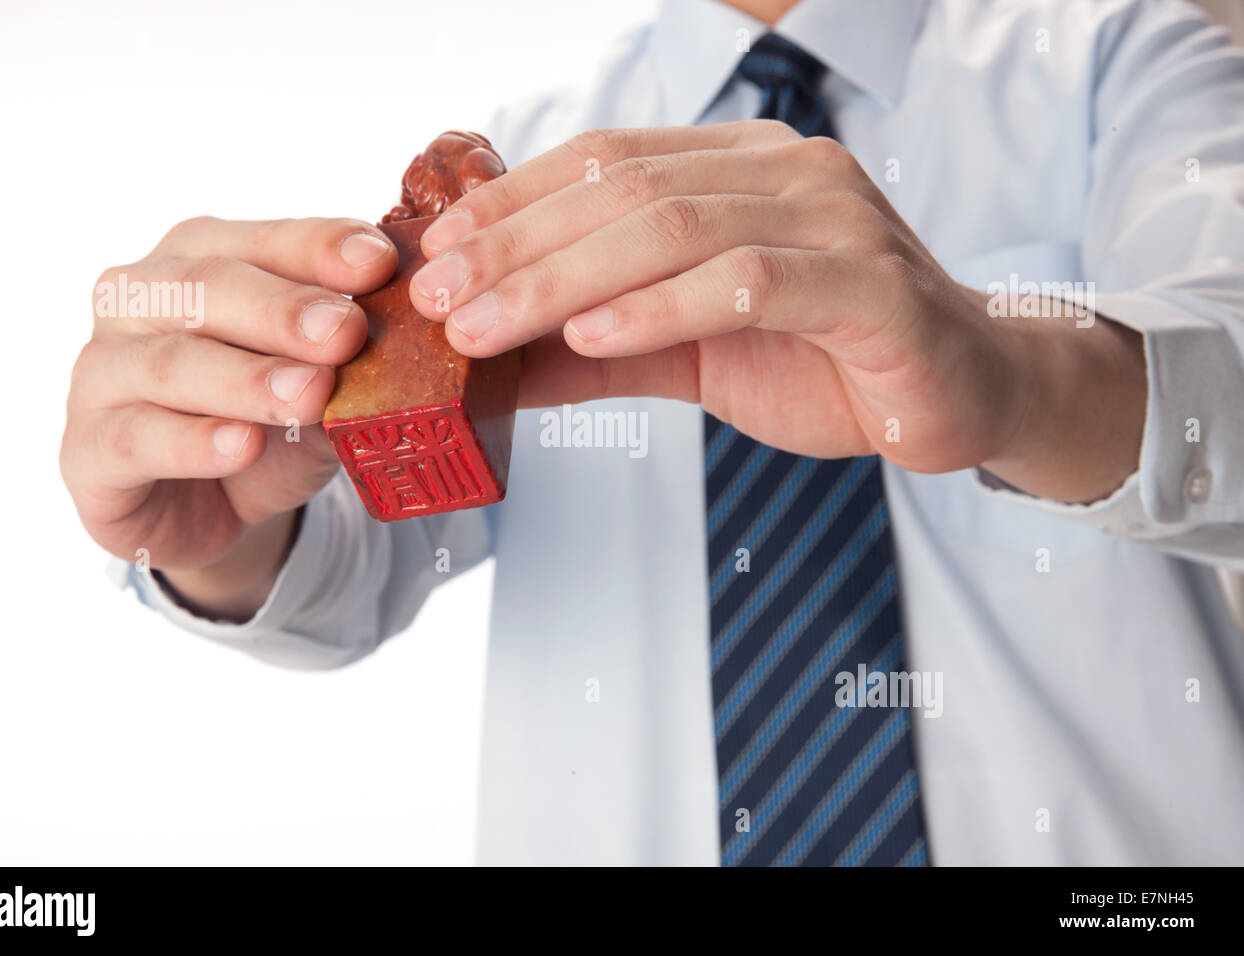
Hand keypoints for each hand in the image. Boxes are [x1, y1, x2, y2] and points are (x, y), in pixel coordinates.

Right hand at [61, 216, 396, 615]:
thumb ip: (350, 358)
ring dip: (245, 379)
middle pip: (206, 288)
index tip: (379, 261)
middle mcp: (139, 302)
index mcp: (200, 259)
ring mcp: (102, 372)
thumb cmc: (267, 422)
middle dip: (282, 310)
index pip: (262, 240)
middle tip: (344, 333)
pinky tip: (239, 445)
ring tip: (309, 396)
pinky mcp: (87, 451)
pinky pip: (136, 440)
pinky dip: (191, 442)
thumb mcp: (323, 386)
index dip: (318, 247)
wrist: (210, 509)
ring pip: (170, 364)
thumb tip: (416, 334)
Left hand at [407, 122, 1144, 502]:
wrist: (965, 392)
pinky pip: (746, 282)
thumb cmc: (829, 359)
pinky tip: (593, 335)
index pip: (603, 162)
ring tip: (484, 328)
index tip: (436, 258)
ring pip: (673, 228)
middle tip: (436, 300)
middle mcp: (787, 172)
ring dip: (562, 280)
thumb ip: (601, 346)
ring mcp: (834, 220)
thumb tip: (494, 362)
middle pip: (622, 190)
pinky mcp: (868, 286)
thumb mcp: (691, 351)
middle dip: (515, 248)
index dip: (511, 205)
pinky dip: (659, 308)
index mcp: (742, 167)